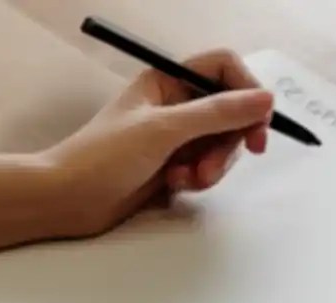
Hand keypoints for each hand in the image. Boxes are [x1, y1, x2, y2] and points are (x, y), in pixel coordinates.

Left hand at [44, 48, 273, 236]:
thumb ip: (218, 114)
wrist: (67, 200)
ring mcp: (177, 135)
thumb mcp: (164, 130)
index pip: (224, 69)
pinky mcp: (177, 164)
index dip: (247, 92)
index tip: (257, 124)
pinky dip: (200, 179)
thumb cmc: (105, 156)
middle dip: (229, 142)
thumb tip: (268, 100)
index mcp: (168, 81)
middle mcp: (176, 104)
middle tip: (216, 166)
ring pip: (223, 144)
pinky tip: (176, 186)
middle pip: (231, 112)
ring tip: (188, 180)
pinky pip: (210, 167)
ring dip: (213, 166)